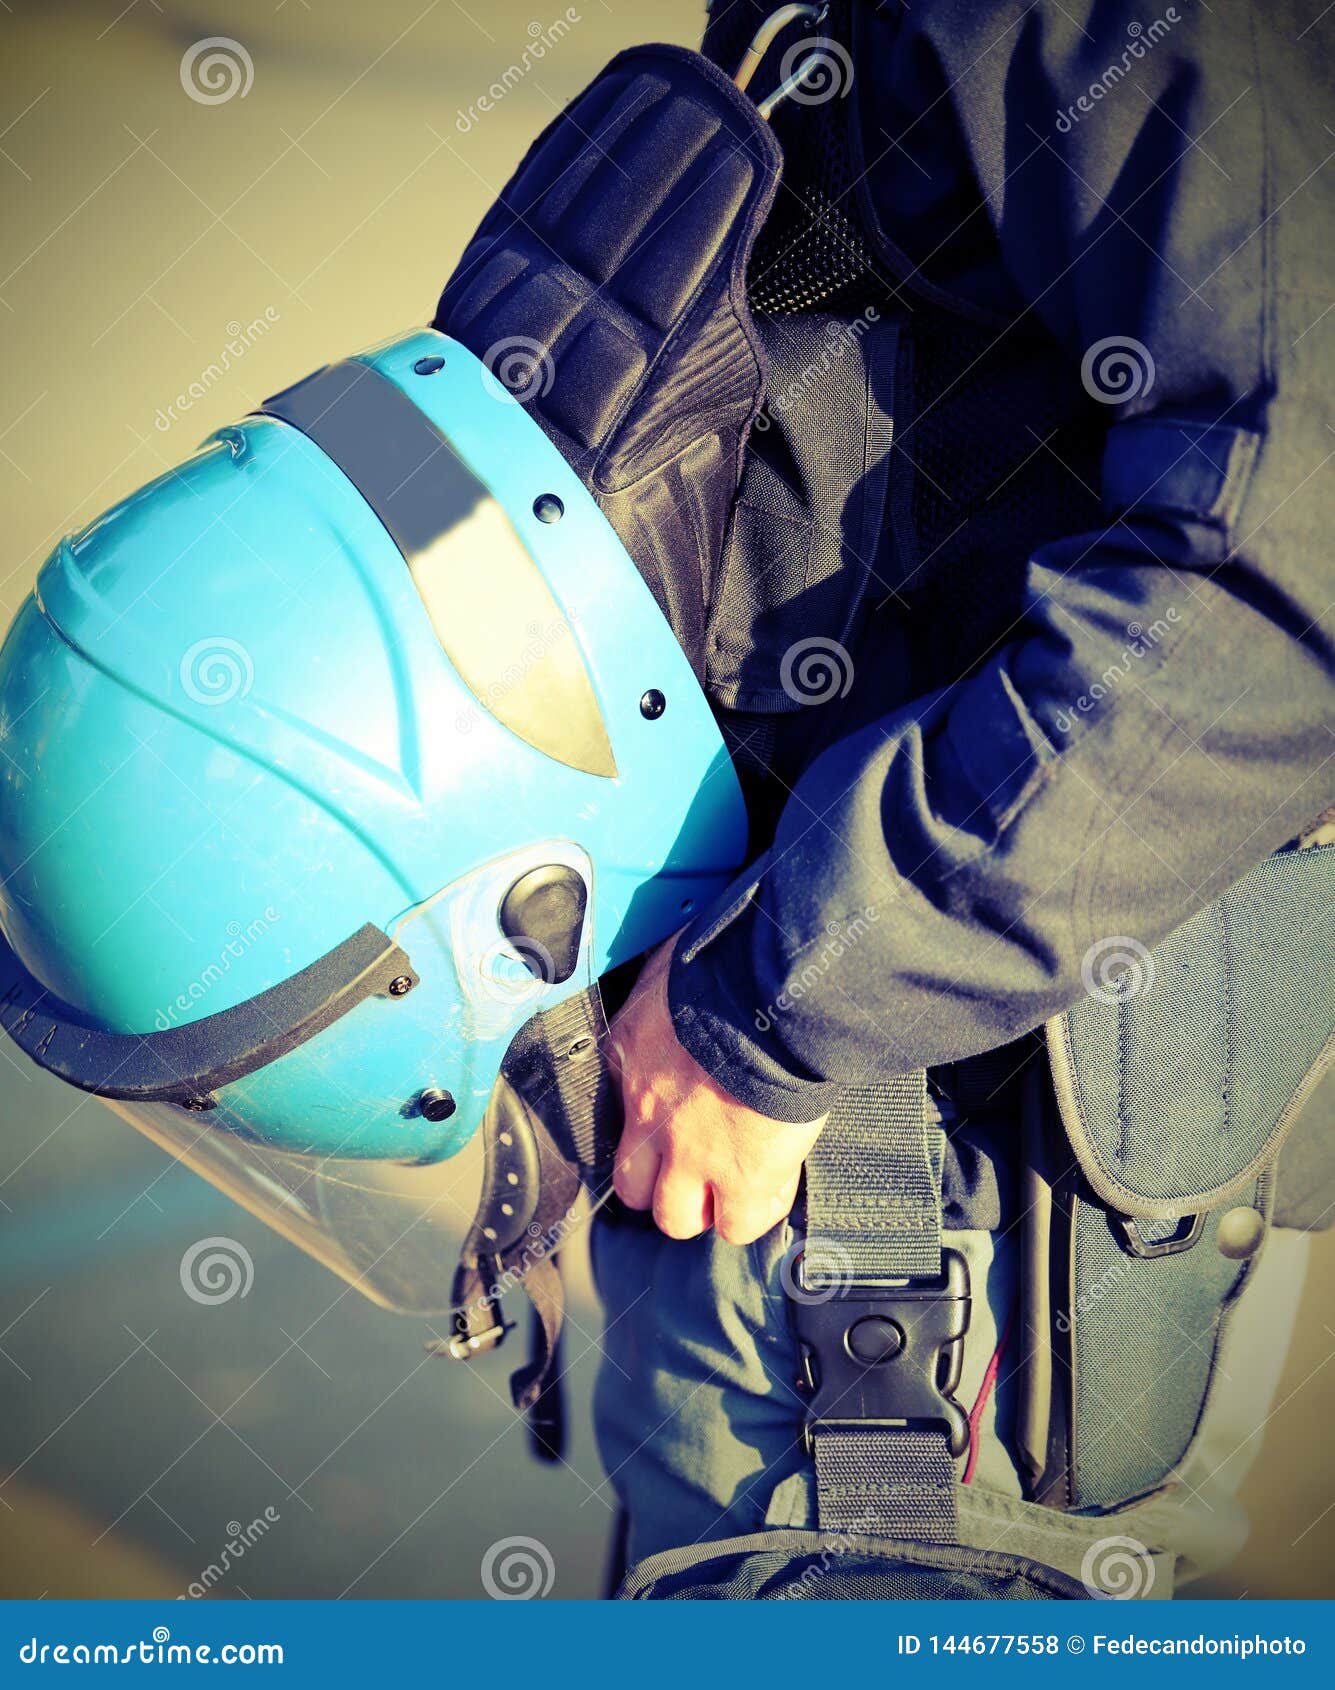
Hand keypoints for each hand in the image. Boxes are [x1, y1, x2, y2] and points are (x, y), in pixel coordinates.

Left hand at [607, 936, 825, 1243]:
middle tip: (692, 1168)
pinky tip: (769, 1186)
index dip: (643, 1136)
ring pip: (681, 1219)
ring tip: (730, 1186)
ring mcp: (697, 1157)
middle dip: (660, 1185)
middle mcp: (653, 1123)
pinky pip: (741, 1223)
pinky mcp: (745, 1177)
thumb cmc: (727, 971)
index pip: (617, 1119)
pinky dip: (755, 1211)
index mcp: (633, 1068)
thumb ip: (657, 1003)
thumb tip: (663, 993)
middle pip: (635, 1190)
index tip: (665, 1131)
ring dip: (704, 1205)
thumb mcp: (665, 975)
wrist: (772, 994)